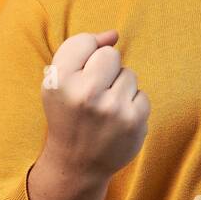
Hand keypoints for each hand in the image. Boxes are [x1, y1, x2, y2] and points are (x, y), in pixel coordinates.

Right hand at [40, 30, 150, 182]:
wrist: (76, 164)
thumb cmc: (68, 114)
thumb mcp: (58, 80)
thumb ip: (81, 49)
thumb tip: (114, 35)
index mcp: (59, 80)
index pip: (85, 42)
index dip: (84, 57)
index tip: (78, 77)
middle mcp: (85, 93)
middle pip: (111, 55)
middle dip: (105, 70)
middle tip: (94, 93)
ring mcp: (112, 109)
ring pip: (129, 75)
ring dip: (120, 88)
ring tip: (105, 109)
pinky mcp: (134, 122)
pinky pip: (142, 95)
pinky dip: (132, 106)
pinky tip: (117, 121)